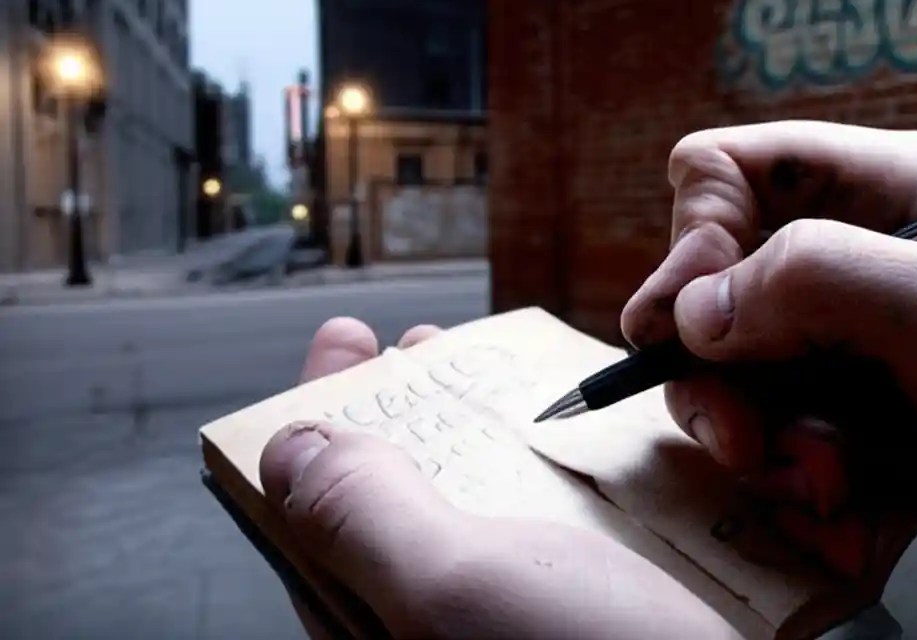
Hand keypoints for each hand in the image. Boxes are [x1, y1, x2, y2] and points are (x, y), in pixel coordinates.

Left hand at [259, 318, 742, 639]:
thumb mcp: (451, 592)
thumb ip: (364, 518)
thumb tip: (290, 448)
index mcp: (383, 626)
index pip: (316, 510)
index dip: (316, 418)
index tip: (346, 335)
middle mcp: (446, 620)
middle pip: (402, 495)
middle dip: (410, 406)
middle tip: (427, 340)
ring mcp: (523, 610)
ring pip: (487, 501)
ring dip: (491, 425)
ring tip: (501, 366)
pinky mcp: (596, 603)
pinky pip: (562, 519)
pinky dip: (565, 460)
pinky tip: (585, 428)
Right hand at [621, 121, 916, 634]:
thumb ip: (817, 283)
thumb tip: (691, 313)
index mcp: (884, 191)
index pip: (729, 175)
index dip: (694, 241)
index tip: (694, 328)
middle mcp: (855, 262)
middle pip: (710, 287)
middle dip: (711, 368)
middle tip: (745, 437)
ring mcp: (852, 349)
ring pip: (730, 377)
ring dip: (750, 436)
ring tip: (818, 479)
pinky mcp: (859, 426)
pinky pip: (775, 442)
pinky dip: (791, 480)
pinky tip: (850, 505)